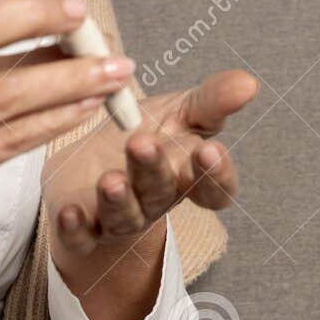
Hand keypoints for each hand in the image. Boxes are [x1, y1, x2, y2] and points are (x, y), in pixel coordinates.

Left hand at [40, 68, 257, 258]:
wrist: (94, 161)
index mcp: (187, 175)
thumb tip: (249, 83)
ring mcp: (120, 217)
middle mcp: (157, 200)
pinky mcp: (83, 227)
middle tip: (142, 142)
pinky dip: (76, 229)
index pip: (215, 188)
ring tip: (110, 180)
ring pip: (124, 216)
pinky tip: (70, 212)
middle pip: (160, 192)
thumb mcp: (182, 110)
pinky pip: (81, 237)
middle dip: (153, 170)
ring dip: (118, 200)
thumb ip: (214, 100)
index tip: (209, 149)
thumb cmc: (147, 132)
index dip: (215, 175)